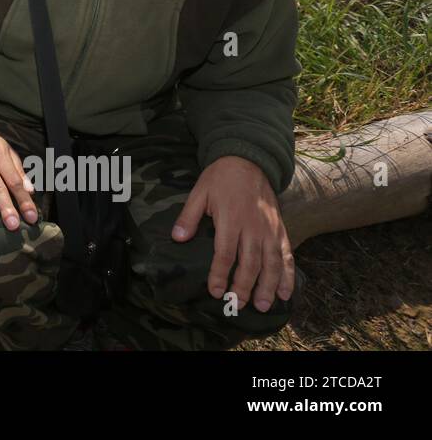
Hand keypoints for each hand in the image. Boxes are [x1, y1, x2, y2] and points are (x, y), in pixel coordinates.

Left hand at [171, 155, 294, 312]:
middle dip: (244, 287)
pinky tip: (286, 292)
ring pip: (272, 263)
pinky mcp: (280, 228)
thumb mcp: (199, 192)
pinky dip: (289, 274)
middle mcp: (253, 227)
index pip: (225, 253)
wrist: (249, 160)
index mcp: (231, 219)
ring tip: (264, 305)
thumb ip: (188, 216)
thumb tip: (177, 238)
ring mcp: (269, 229)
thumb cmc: (220, 178)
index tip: (215, 292)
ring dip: (268, 286)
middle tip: (238, 306)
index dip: (220, 274)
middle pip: (250, 263)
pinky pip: (287, 254)